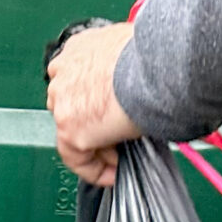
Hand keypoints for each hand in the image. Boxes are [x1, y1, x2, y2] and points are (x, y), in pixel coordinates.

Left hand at [47, 21, 142, 187]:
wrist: (159, 65)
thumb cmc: (158, 53)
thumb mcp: (136, 49)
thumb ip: (129, 66)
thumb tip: (147, 79)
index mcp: (78, 48)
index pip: (76, 79)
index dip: (92, 100)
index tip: (109, 113)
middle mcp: (63, 72)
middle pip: (71, 106)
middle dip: (92, 124)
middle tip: (116, 139)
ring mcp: (62, 101)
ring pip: (72, 133)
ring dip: (96, 147)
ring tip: (120, 159)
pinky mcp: (70, 129)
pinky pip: (77, 159)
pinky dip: (95, 170)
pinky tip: (114, 174)